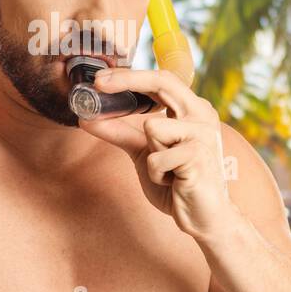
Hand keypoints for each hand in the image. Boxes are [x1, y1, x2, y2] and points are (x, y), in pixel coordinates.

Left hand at [78, 67, 235, 240]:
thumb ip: (120, 133)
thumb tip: (87, 118)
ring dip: (148, 155)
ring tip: (167, 171)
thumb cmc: (177, 182)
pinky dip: (156, 174)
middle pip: (162, 83)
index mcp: (192, 110)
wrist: (203, 216)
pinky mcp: (198, 156)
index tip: (100, 78)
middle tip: (98, 84)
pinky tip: (174, 182)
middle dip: (127, 81)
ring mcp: (203, 134)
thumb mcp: (144, 152)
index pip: (161, 80)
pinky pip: (155, 159)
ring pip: (151, 128)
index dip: (130, 76)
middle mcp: (201, 115)